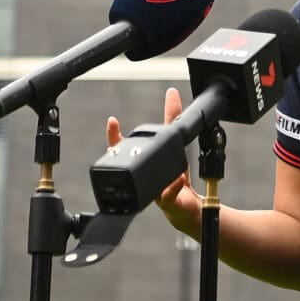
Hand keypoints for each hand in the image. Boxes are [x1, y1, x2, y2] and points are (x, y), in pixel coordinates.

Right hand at [107, 87, 200, 235]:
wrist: (186, 207)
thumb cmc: (176, 177)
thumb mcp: (175, 144)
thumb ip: (172, 119)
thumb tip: (172, 93)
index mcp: (144, 164)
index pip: (123, 149)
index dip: (115, 137)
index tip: (112, 122)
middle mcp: (144, 179)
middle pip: (125, 166)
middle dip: (117, 154)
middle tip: (113, 145)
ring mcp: (154, 191)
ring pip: (142, 183)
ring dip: (143, 169)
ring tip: (145, 153)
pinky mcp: (169, 202)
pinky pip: (168, 195)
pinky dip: (172, 186)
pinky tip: (177, 178)